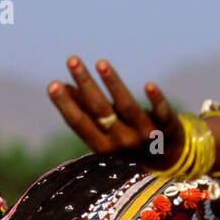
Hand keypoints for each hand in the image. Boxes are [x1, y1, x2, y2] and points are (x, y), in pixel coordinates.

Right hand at [48, 56, 183, 161]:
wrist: (167, 159)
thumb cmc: (127, 140)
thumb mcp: (105, 131)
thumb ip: (85, 110)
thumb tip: (60, 86)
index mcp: (103, 147)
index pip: (80, 124)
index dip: (66, 105)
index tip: (52, 84)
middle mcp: (122, 144)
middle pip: (101, 111)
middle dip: (86, 85)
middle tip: (72, 60)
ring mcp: (145, 136)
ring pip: (128, 108)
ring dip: (114, 84)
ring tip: (100, 63)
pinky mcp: (167, 127)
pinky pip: (161, 112)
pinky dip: (157, 100)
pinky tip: (149, 85)